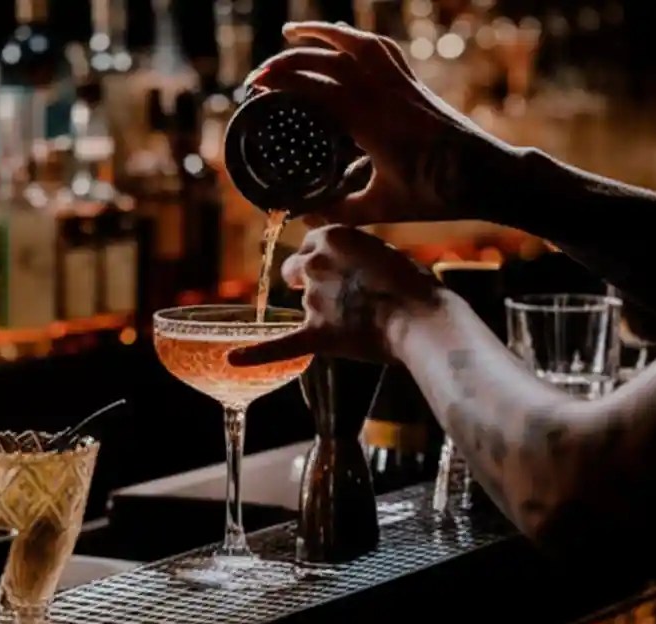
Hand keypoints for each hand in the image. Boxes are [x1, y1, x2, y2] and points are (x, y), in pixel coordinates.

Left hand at [229, 226, 441, 365]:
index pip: (309, 243)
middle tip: (337, 293)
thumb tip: (320, 230)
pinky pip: (280, 344)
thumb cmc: (411, 284)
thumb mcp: (380, 248)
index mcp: (331, 236)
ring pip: (302, 304)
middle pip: (294, 270)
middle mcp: (315, 263)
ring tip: (356, 320)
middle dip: (306, 280)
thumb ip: (347, 244)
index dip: (322, 257)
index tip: (338, 267)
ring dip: (320, 310)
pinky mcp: (316, 333)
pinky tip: (233, 360)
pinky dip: (255, 354)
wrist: (422, 319)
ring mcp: (313, 300)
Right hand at [247, 21, 525, 226]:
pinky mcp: (414, 84)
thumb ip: (338, 211)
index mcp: (369, 120)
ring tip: (294, 32)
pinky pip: (382, 49)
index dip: (281, 84)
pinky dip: (357, 40)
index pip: (315, 88)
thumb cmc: (436, 193)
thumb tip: (302, 217)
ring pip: (356, 42)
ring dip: (322, 33)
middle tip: (260, 75)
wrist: (486, 175)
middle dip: (288, 61)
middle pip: (327, 59)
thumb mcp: (381, 209)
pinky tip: (344, 42)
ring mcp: (401, 83)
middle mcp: (384, 92)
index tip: (256, 90)